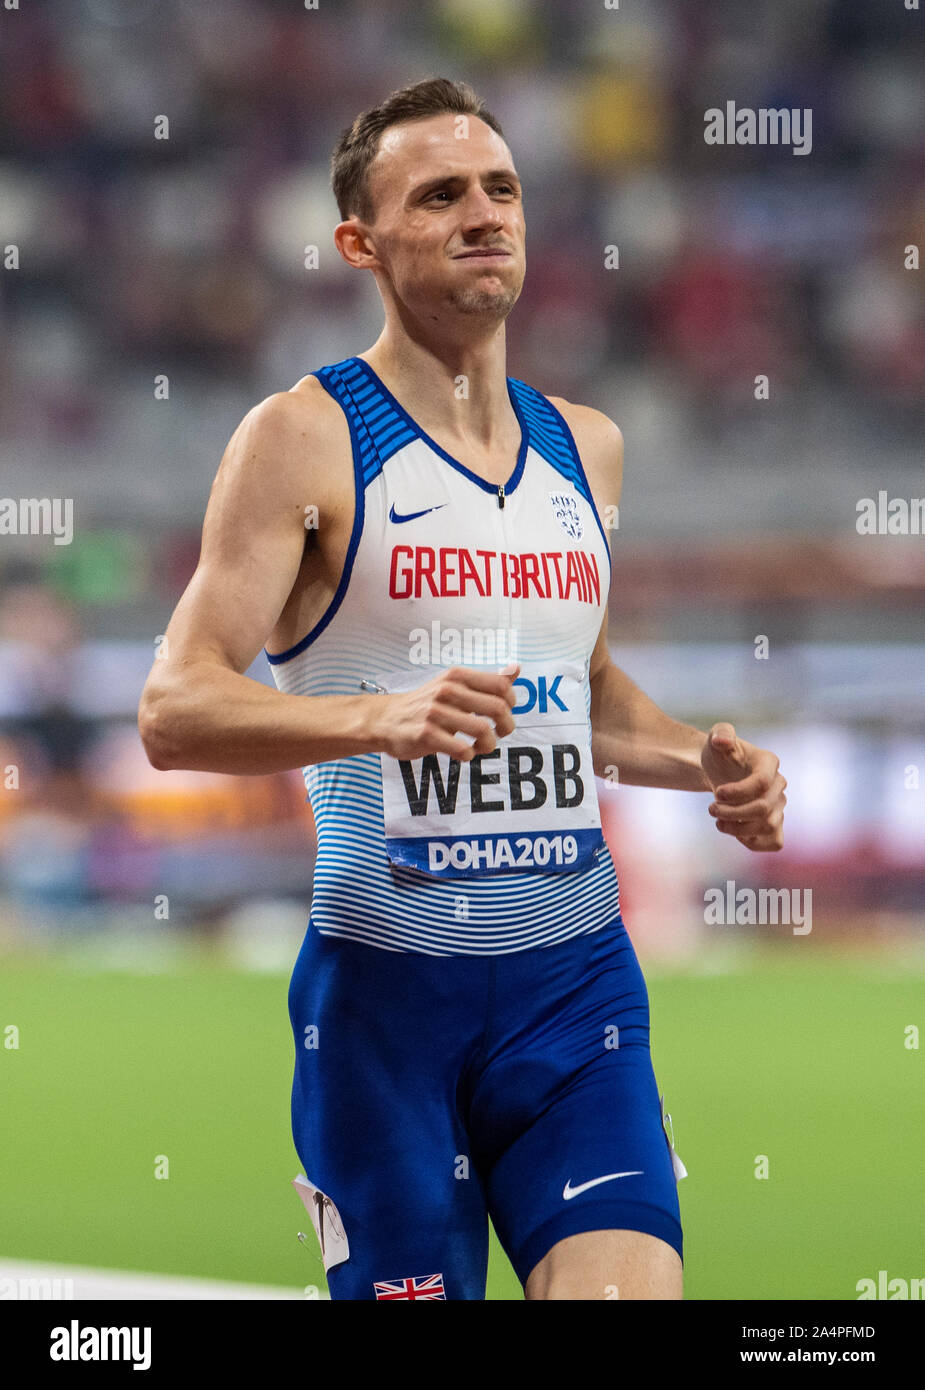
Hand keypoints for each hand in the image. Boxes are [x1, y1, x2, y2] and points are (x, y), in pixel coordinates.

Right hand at [378, 663, 520, 761]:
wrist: (385, 719)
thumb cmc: (426, 704)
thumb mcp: (454, 685)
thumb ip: (485, 681)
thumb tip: (515, 669)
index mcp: (457, 676)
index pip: (501, 685)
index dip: (511, 703)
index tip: (503, 714)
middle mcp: (447, 690)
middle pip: (497, 708)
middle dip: (506, 726)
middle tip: (499, 734)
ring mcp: (435, 712)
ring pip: (483, 730)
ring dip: (489, 744)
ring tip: (481, 747)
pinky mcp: (425, 734)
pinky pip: (462, 749)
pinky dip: (469, 755)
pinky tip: (464, 753)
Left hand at [701, 722, 786, 851]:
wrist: (719, 771)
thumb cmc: (719, 754)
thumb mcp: (716, 737)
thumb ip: (721, 734)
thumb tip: (723, 740)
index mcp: (769, 762)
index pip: (761, 783)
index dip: (737, 793)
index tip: (717, 793)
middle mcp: (779, 785)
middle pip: (763, 808)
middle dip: (732, 813)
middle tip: (711, 809)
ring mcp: (779, 806)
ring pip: (768, 826)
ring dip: (738, 829)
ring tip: (719, 821)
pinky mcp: (775, 824)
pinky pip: (775, 841)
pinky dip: (753, 842)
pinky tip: (734, 831)